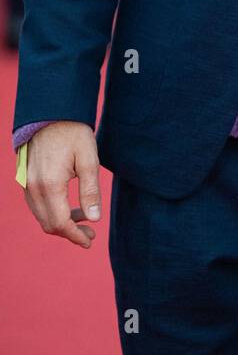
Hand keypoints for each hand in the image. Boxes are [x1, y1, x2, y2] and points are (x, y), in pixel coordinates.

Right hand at [22, 121, 100, 248]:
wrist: (49, 113)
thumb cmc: (72, 132)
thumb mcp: (88, 159)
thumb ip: (91, 190)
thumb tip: (95, 218)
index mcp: (50, 184)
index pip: (60, 223)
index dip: (75, 236)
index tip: (90, 241)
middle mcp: (33, 188)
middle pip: (49, 224)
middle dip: (70, 233)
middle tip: (90, 233)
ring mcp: (26, 184)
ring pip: (41, 216)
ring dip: (61, 223)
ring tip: (84, 219)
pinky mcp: (26, 180)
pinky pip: (37, 206)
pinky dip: (52, 212)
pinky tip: (69, 206)